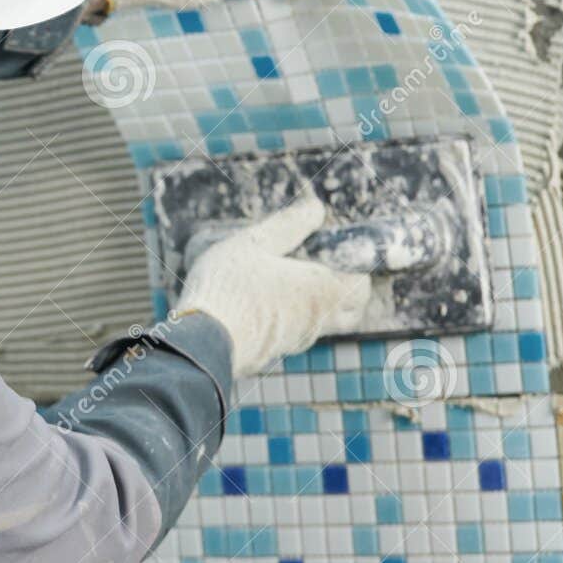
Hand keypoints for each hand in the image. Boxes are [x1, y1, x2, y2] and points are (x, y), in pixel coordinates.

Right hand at [173, 195, 369, 376]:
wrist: (200, 344)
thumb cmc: (229, 290)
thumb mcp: (255, 243)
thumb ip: (289, 224)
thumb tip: (315, 208)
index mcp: (322, 291)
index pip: (362, 285)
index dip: (355, 267)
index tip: (335, 252)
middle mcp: (316, 322)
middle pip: (349, 311)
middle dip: (341, 289)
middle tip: (315, 267)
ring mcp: (295, 342)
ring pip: (320, 324)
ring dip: (312, 305)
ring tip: (282, 282)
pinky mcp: (272, 354)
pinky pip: (293, 334)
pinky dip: (288, 319)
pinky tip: (260, 303)